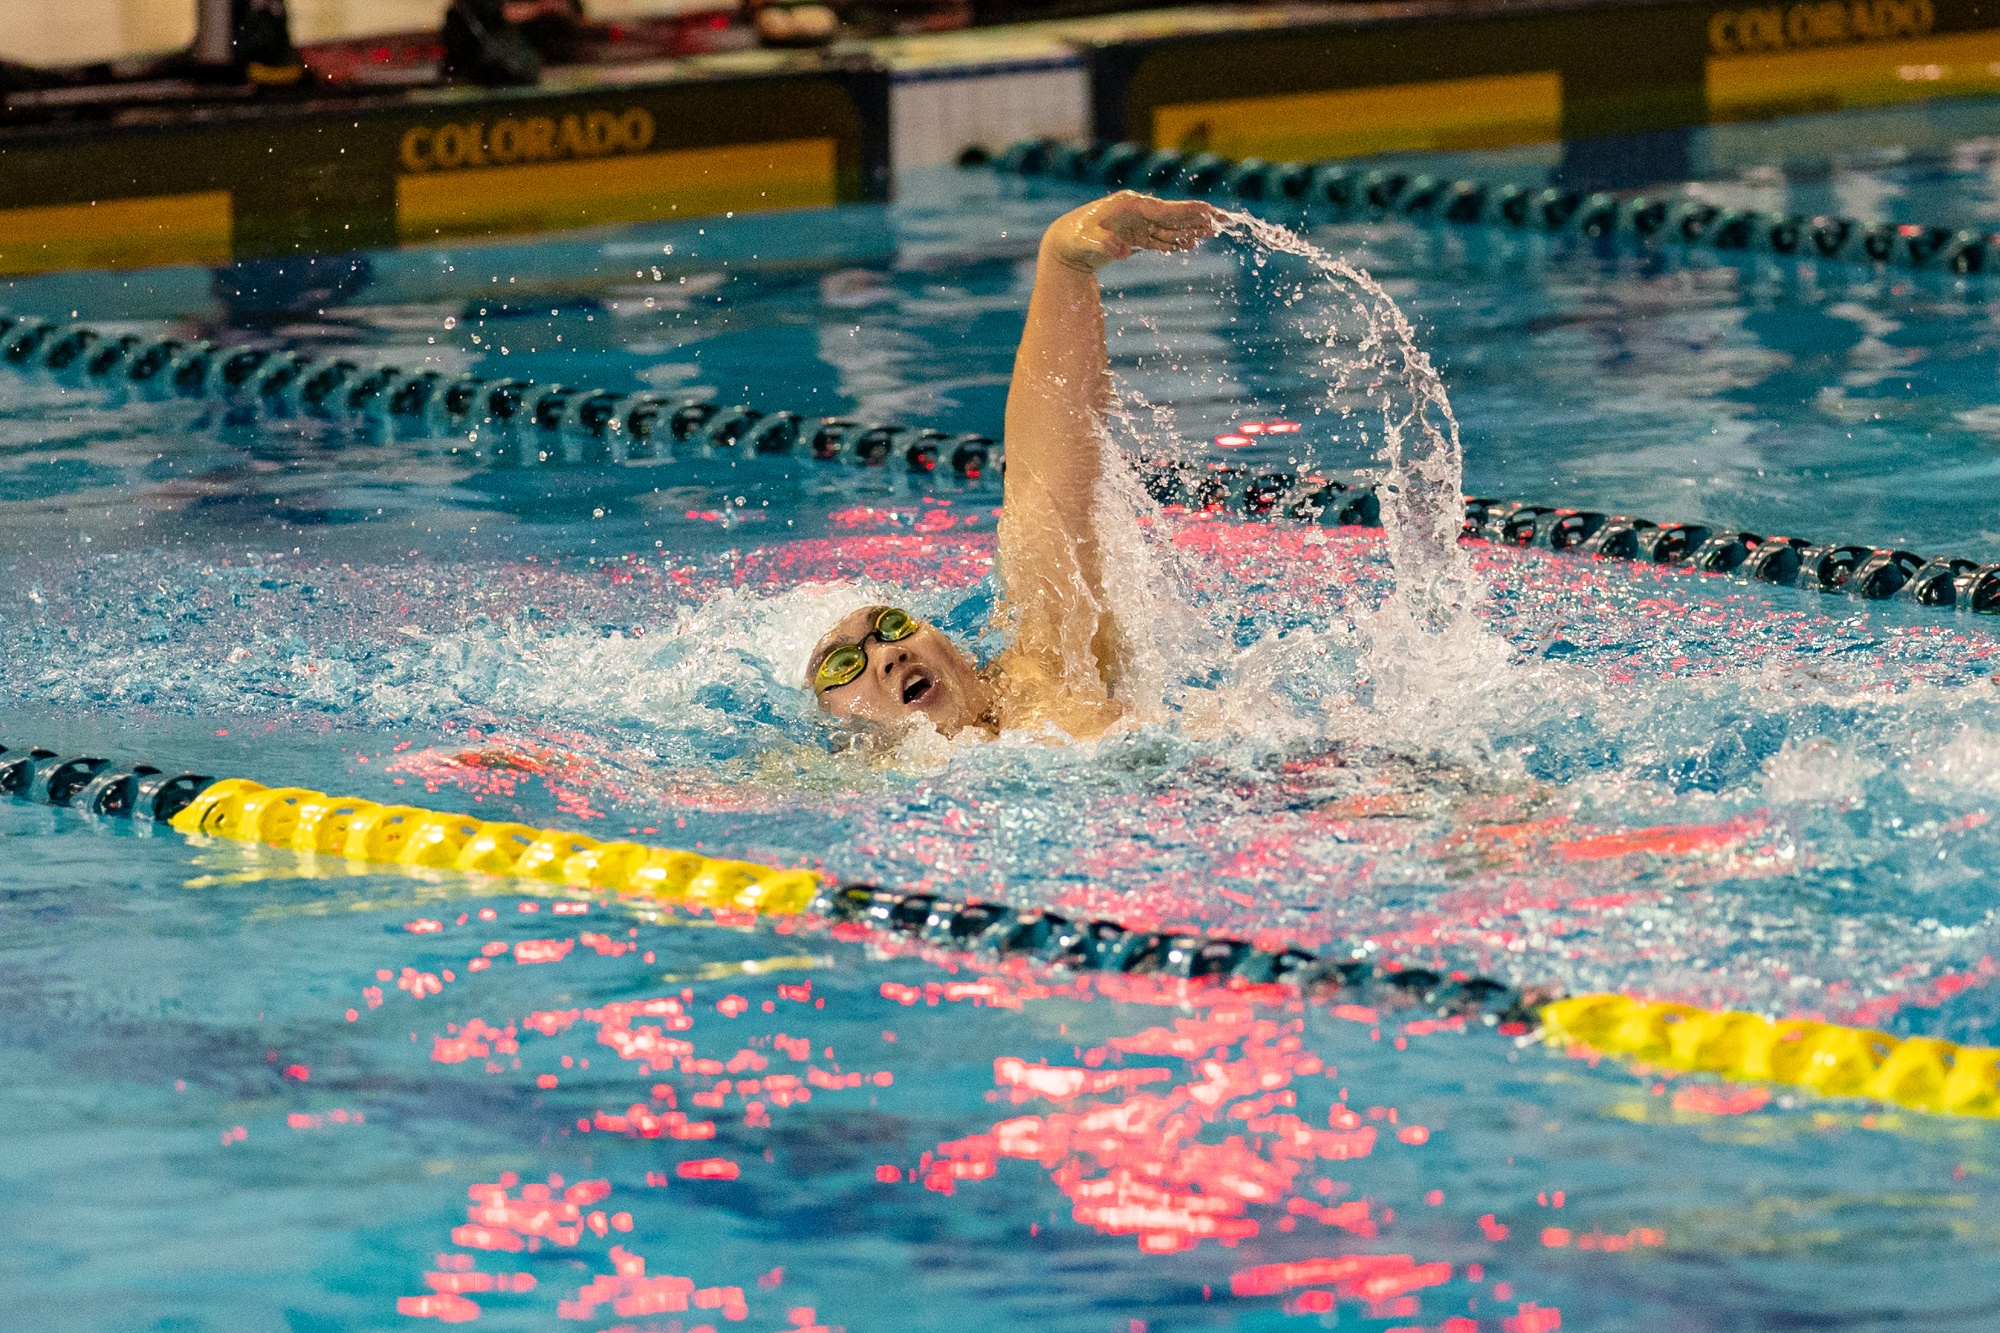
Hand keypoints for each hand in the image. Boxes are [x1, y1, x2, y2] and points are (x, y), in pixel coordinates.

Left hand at [1042, 191, 1224, 272]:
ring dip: (1189, 231)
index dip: (1189, 211)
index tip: (1210, 211)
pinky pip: (1158, 239)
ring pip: (1168, 228)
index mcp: (1129, 205)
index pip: (1165, 209)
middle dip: (1197, 218)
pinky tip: (1189, 244)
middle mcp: (1136, 211)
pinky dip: (1174, 242)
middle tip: (1224, 220)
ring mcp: (1135, 223)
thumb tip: (1122, 251)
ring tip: (1212, 232)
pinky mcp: (1133, 235)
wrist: (1063, 245)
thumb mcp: (1085, 243)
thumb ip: (1103, 245)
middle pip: (1173, 215)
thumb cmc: (1073, 240)